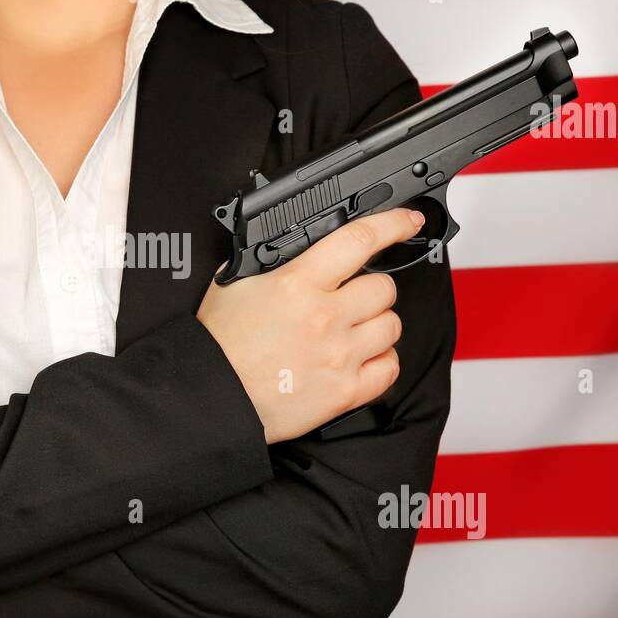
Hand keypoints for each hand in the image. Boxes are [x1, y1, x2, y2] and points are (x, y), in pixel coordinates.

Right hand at [197, 207, 425, 443]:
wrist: (211, 395)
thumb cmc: (219, 344)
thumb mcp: (234, 283)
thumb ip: (270, 262)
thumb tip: (293, 248)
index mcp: (297, 283)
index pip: (360, 240)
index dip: (392, 224)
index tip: (406, 222)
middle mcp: (325, 317)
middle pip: (384, 288)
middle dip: (371, 288)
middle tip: (353, 296)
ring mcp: (339, 355)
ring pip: (391, 325)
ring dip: (376, 323)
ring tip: (354, 329)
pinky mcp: (344, 391)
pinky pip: (389, 368)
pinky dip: (380, 361)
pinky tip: (360, 357)